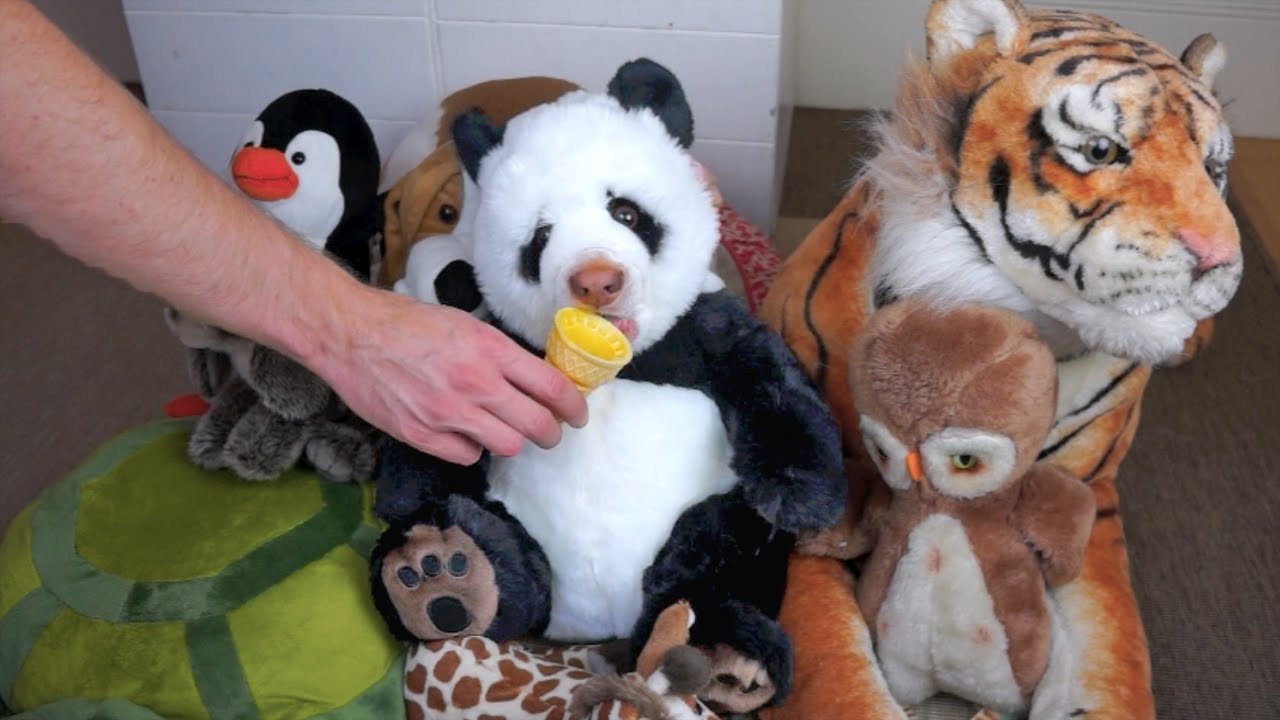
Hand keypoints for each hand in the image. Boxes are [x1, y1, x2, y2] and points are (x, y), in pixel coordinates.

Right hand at [314, 290, 586, 464]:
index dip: (574, 406)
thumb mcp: (465, 325)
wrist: (351, 334)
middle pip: (537, 426)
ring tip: (504, 430)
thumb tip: (534, 378)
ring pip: (507, 446)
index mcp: (489, 349)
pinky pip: (467, 456)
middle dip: (551, 433)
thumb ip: (500, 353)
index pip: (552, 387)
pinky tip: (465, 432)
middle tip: (549, 431)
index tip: (578, 414)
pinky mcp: (421, 434)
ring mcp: (447, 413)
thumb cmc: (407, 323)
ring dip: (512, 441)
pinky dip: (472, 448)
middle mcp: (474, 383)